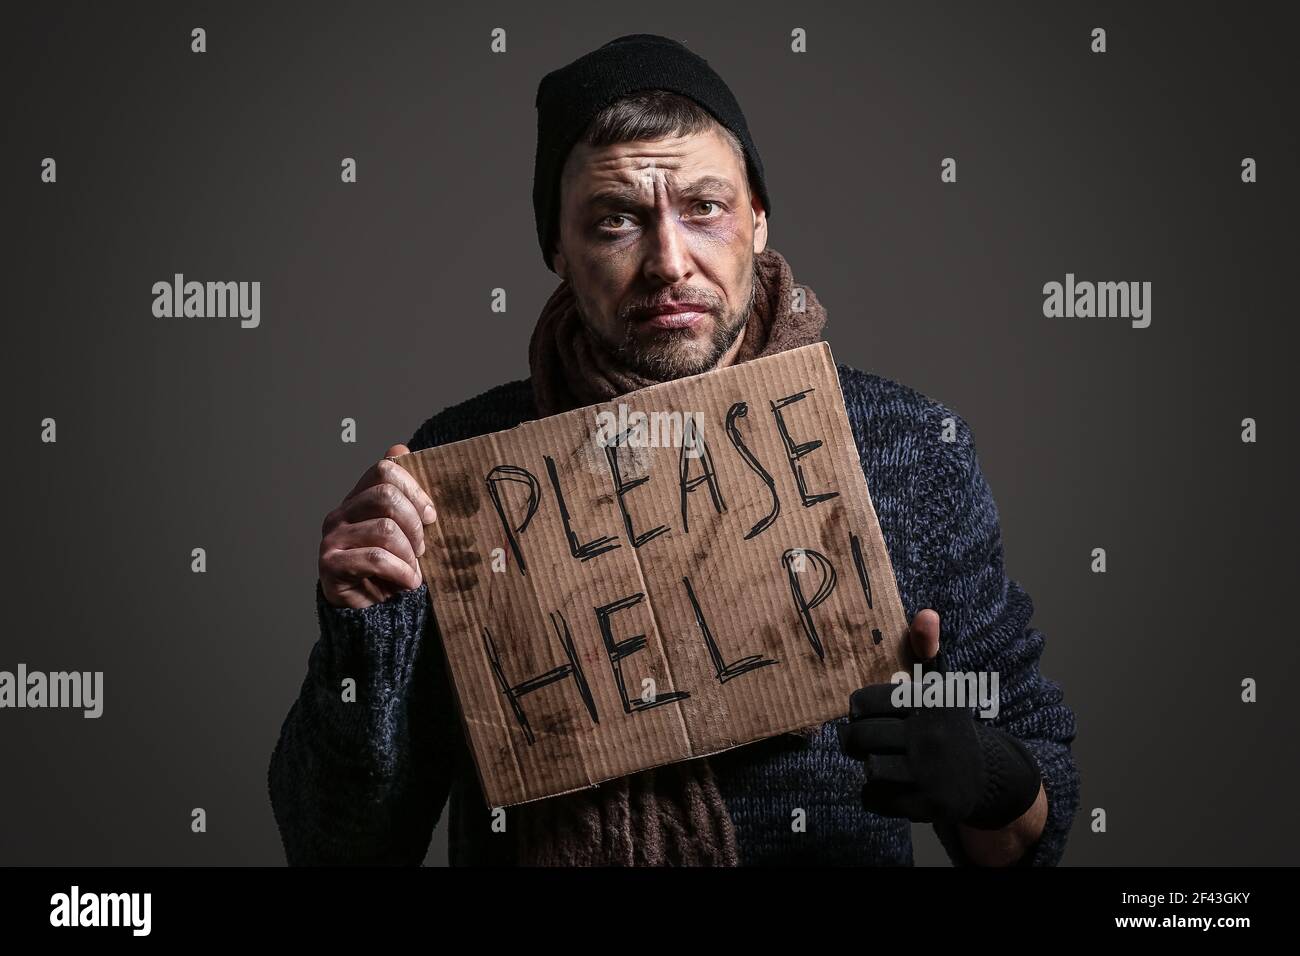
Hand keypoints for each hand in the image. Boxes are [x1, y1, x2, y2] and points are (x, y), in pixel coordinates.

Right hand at [319, 444, 437, 608]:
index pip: (384, 470)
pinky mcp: (331, 564)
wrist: (368, 618)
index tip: (431, 515)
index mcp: (358, 500)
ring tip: (413, 570)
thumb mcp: (405, 532)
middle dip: (414, 523)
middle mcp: (340, 514)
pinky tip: (408, 583)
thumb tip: (402, 448)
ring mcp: (333, 538)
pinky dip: (401, 571)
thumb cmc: (390, 572)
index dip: (414, 488)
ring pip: (386, 529)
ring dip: (409, 554)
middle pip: (386, 495)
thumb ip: (405, 497)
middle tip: (422, 549)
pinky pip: (376, 558)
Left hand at [837, 609, 1041, 829]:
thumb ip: (928, 651)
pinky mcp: (929, 806)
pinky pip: (876, 799)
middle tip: (861, 739)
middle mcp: (931, 737)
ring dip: (867, 765)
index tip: (865, 712)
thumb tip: (925, 613)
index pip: (864, 701)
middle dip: (854, 739)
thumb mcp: (941, 686)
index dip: (858, 708)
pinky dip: (873, 795)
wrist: (985, 776)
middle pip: (861, 736)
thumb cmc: (947, 725)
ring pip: (869, 768)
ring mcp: (931, 774)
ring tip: (876, 759)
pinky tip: (887, 785)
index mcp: (930, 703)